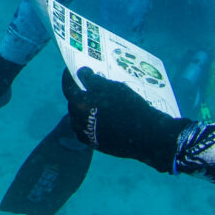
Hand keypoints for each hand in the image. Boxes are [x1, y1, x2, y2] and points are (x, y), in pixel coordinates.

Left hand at [62, 67, 190, 171]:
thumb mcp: (111, 87)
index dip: (69, 76)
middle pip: (74, 102)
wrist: (146, 135)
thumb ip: (93, 80)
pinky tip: (102, 116)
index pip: (68, 86)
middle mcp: (78, 120)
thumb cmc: (128, 107)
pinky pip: (88, 129)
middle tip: (89, 85)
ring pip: (80, 117)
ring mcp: (86, 134)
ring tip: (98, 101)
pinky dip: (92, 121)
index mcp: (79, 104)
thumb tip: (82, 74)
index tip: (72, 69)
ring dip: (85, 108)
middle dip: (80, 93)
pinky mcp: (95, 144)